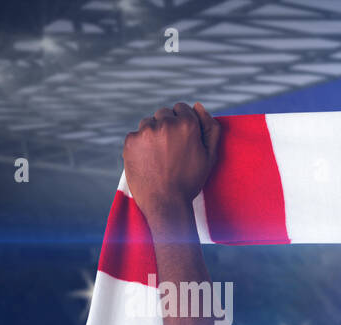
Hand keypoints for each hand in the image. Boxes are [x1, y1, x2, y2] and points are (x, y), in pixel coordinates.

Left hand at [123, 102, 220, 232]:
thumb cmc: (190, 180)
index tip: (184, 138)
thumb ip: (210, 128)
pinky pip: (136, 135)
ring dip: (154, 134)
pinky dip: (141, 145)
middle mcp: (165, 123)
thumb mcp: (210, 156)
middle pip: (164, 113)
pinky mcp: (130, 140)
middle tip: (172, 149)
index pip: (182, 108)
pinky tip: (149, 161)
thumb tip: (198, 106)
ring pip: (149, 123)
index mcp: (187, 124)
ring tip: (160, 156)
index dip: (184, 123)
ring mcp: (145, 131)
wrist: (165, 202)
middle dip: (168, 126)